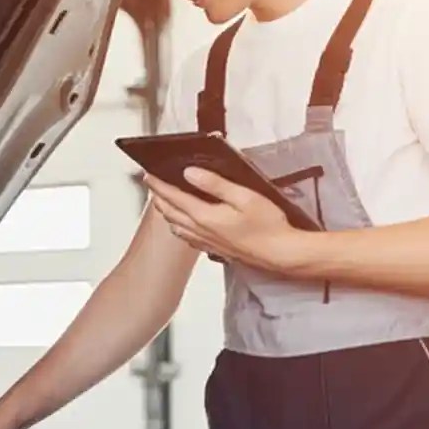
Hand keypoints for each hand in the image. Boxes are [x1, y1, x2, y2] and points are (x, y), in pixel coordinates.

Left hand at [145, 167, 309, 271]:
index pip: (173, 197)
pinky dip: (178, 226)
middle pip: (170, 212)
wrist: (280, 255)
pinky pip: (187, 237)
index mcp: (204, 216)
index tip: (147, 174)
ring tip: (162, 200)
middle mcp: (200, 231)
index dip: (158, 185)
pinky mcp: (215, 249)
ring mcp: (207, 242)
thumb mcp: (244, 197)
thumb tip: (189, 173)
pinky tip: (181, 224)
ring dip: (166, 212)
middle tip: (151, 184)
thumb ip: (215, 184)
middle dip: (158, 197)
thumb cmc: (268, 225)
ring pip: (176, 226)